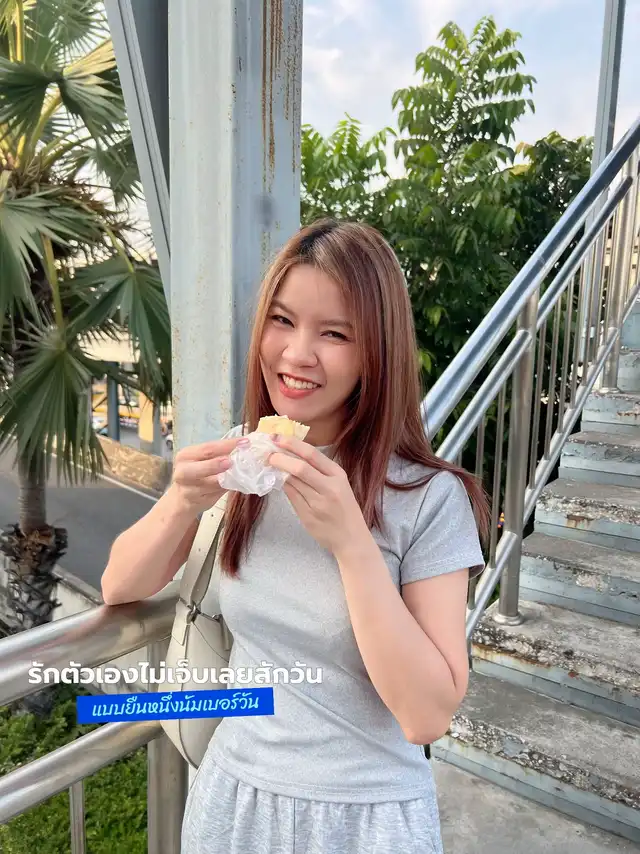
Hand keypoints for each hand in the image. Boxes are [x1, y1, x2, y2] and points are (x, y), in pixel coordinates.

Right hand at [170, 436, 246, 516]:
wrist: (182, 498)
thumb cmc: (197, 474)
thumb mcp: (203, 461)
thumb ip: (220, 455)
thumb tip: (245, 447)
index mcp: (186, 456)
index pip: (208, 448)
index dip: (227, 445)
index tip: (245, 442)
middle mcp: (183, 472)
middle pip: (200, 468)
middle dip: (216, 464)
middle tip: (232, 461)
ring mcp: (188, 490)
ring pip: (210, 485)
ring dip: (226, 479)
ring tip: (240, 473)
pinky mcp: (197, 503)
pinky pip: (214, 496)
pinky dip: (225, 490)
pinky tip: (235, 485)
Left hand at [267, 435, 369, 555]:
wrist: (351, 538)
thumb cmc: (345, 508)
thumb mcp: (339, 485)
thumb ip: (319, 472)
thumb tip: (291, 455)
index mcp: (338, 475)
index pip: (312, 455)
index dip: (292, 444)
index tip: (277, 437)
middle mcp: (329, 488)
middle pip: (299, 468)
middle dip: (280, 458)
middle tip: (267, 453)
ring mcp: (317, 503)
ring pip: (291, 482)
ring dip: (278, 471)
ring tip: (269, 464)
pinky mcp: (307, 516)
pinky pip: (290, 496)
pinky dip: (282, 486)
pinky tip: (277, 480)